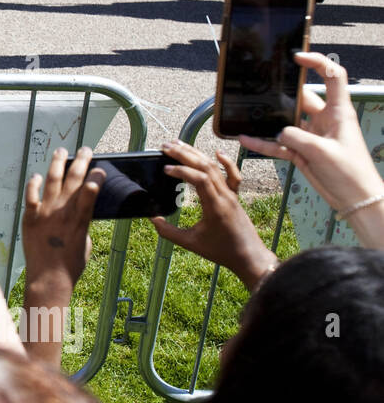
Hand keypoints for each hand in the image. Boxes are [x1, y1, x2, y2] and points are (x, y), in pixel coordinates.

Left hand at [22, 147, 104, 292]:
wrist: (48, 278)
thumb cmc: (71, 265)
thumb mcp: (85, 243)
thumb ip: (83, 224)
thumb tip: (80, 211)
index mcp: (80, 220)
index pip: (91, 191)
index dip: (96, 176)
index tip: (101, 167)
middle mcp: (63, 213)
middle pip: (74, 180)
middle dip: (81, 162)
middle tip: (85, 150)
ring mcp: (45, 214)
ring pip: (52, 181)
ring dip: (57, 163)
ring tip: (61, 151)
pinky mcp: (29, 218)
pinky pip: (31, 195)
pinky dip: (34, 183)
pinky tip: (37, 175)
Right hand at [150, 140, 277, 291]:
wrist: (249, 257)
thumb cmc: (221, 251)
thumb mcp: (190, 243)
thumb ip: (168, 232)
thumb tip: (152, 219)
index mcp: (215, 207)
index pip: (200, 179)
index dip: (181, 170)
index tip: (165, 169)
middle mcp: (225, 196)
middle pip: (206, 167)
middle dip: (185, 154)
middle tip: (166, 147)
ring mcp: (232, 195)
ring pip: (216, 167)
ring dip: (197, 154)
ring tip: (179, 145)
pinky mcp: (235, 197)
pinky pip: (233, 175)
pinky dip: (226, 161)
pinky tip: (217, 152)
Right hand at [239, 53, 383, 224]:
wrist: (355, 199)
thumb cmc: (351, 172)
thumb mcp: (324, 152)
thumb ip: (297, 137)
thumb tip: (278, 131)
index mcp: (339, 112)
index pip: (333, 77)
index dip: (318, 63)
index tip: (297, 58)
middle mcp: (325, 120)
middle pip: (301, 98)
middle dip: (282, 95)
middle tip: (262, 90)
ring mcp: (312, 135)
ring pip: (285, 122)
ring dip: (269, 122)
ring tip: (249, 116)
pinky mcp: (302, 151)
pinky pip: (278, 144)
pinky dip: (263, 143)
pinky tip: (247, 140)